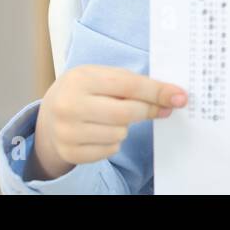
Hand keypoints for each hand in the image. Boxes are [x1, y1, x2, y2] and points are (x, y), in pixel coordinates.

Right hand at [32, 65, 186, 179]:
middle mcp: (69, 106)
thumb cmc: (86, 90)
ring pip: (119, 134)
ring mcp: (67, 132)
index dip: (157, 92)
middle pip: (126, 113)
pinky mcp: (70, 152)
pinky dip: (113, 142)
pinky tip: (102, 131)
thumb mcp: (103, 76)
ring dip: (125, 127)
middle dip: (147, 110)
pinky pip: (110, 151)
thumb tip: (172, 98)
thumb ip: (135, 83)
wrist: (50, 114)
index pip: (128, 86)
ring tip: (112, 117)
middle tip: (159, 108)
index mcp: (80, 79)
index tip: (180, 97)